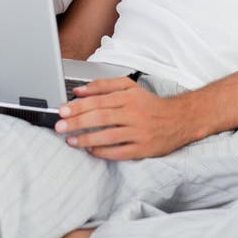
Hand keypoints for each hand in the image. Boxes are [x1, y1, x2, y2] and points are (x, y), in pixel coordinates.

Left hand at [54, 77, 191, 159]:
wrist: (177, 119)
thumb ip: (103, 86)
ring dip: (86, 138)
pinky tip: (91, 150)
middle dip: (77, 122)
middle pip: (101, 117)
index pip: (99, 100)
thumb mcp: (129, 87)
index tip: (63, 110)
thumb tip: (79, 90)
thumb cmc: (149, 103)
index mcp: (128, 96)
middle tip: (60, 126)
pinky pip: (119, 152)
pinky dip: (103, 152)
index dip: (79, 105)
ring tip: (70, 140)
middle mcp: (133, 113)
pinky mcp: (142, 148)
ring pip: (108, 135)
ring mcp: (138, 132)